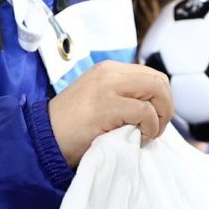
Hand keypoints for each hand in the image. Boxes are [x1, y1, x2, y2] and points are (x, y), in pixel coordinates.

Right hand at [46, 60, 173, 165]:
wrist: (43, 138)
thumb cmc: (72, 127)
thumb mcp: (99, 100)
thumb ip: (122, 96)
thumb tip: (154, 107)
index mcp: (109, 70)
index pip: (151, 75)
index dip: (160, 99)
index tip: (153, 119)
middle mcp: (109, 72)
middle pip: (159, 80)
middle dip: (166, 106)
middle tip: (155, 128)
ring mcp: (107, 87)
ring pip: (156, 90)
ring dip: (160, 116)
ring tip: (147, 133)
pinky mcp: (106, 106)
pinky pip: (144, 111)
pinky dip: (149, 128)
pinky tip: (138, 138)